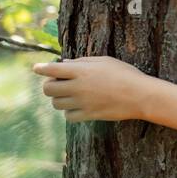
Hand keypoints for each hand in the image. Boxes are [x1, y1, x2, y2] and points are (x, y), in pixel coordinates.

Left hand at [32, 55, 148, 122]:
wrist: (140, 95)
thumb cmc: (125, 74)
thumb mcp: (104, 61)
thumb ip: (82, 61)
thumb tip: (63, 64)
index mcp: (81, 71)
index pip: (51, 69)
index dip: (40, 69)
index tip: (36, 69)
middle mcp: (78, 87)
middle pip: (48, 89)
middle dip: (49, 85)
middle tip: (58, 83)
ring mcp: (82, 103)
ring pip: (56, 104)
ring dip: (59, 99)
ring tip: (70, 95)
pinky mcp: (88, 115)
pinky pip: (68, 116)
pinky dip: (69, 112)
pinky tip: (77, 107)